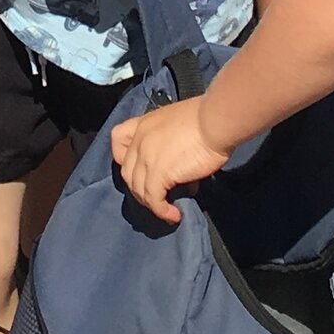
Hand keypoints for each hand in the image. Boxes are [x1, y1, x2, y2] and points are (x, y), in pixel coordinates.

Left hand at [111, 94, 230, 220]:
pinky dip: (162, 211)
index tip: (140, 169)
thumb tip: (183, 176)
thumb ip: (173, 148)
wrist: (215, 120)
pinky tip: (174, 215)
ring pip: (137, 188)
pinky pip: (153, 199)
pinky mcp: (159, 173)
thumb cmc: (207, 119)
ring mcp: (147, 157)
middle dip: (139, 187)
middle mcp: (140, 140)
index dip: (123, 157)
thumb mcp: (180, 127)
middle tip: (158, 195)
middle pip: (126, 171)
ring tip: (167, 210)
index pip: (118, 139)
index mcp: (144, 124)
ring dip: (151, 203)